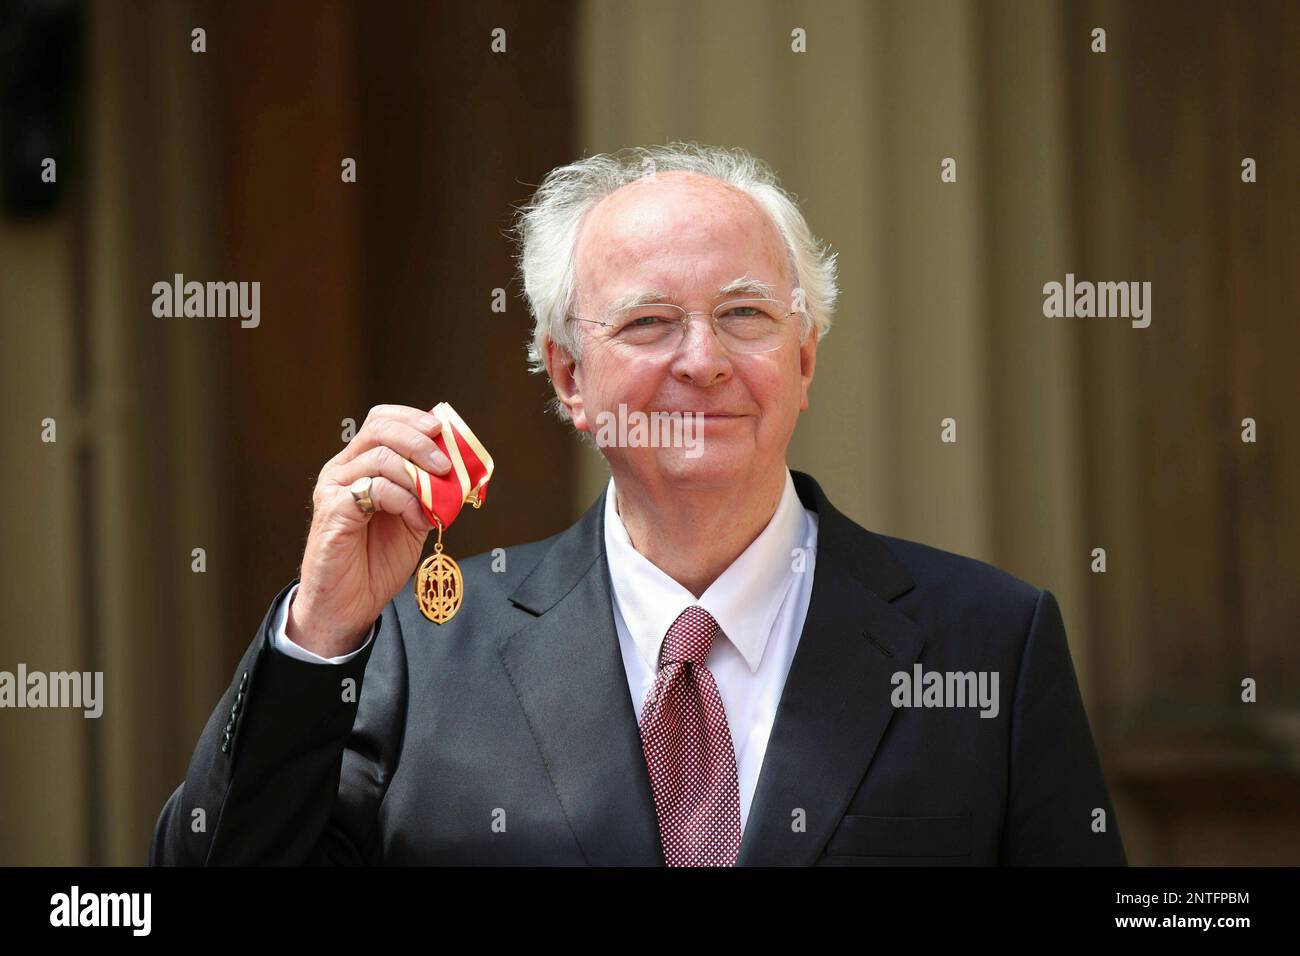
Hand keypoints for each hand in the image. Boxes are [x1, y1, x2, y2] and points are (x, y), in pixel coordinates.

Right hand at [286, 405, 451, 655]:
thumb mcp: (414, 518)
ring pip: (381, 457)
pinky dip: (405, 500)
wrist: (348, 605)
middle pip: (380, 429)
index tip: (442, 429)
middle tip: (445, 464)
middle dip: (420, 440)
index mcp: (359, 465)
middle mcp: (343, 470)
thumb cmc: (376, 562)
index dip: (413, 418)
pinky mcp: (333, 510)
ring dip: (417, 476)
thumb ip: (429, 492)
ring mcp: (335, 488)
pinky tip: (417, 519)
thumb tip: (461, 469)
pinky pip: (375, 488)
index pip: (382, 421)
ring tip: (433, 503)